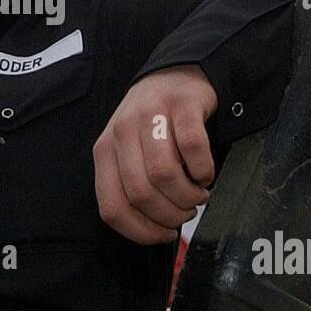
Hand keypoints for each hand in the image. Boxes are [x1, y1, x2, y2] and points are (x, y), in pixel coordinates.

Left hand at [93, 64, 217, 244]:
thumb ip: (131, 185)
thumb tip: (152, 231)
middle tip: (186, 212)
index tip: (165, 235)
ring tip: (198, 194)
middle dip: (170, 214)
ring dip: (188, 196)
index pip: (112, 207)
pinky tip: (206, 173)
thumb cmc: (152, 125)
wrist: (175, 74)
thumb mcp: (129, 152)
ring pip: (164, 174)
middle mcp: (122, 132)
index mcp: (104, 152)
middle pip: (141, 193)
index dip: (141, 231)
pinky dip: (204, 170)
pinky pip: (193, 148)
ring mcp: (151, 115)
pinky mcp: (182, 104)